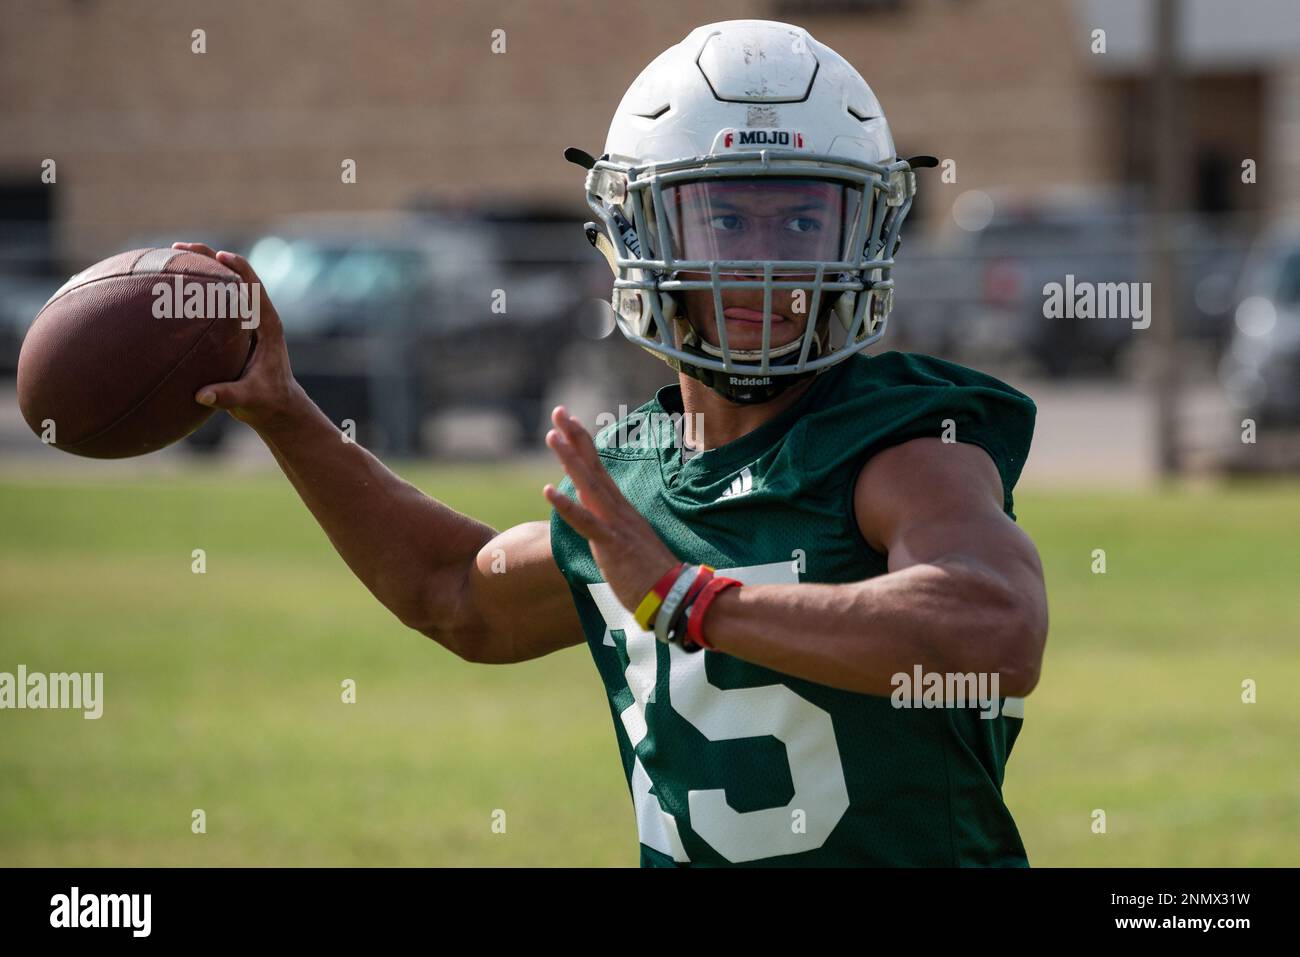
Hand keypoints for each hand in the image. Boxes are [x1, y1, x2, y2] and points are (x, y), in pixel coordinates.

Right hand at [172, 242, 304, 433]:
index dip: (238, 268)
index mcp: (268, 326)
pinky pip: (216, 301)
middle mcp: (258, 317)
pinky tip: (171, 285)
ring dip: (200, 269)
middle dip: (209, 258)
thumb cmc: (268, 401)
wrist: (278, 407)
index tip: (218, 256)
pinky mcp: (235, 328)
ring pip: (225, 285)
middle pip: (236, 277)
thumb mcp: (249, 400)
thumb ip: (229, 396)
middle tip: (178, 248)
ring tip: (170, 256)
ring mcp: (246, 321)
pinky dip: (197, 289)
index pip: (254, 288)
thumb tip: (202, 395)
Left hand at [543, 407, 678, 613]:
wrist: (675, 597)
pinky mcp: (612, 544)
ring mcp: (616, 525)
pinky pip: (587, 522)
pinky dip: (567, 506)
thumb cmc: (653, 577)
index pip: (599, 472)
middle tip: (559, 411)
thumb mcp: (631, 546)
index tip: (569, 423)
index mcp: (622, 511)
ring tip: (552, 436)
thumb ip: (616, 531)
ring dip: (570, 460)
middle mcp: (619, 511)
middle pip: (593, 468)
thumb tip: (601, 524)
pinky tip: (548, 490)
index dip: (584, 446)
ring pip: (589, 486)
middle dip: (575, 438)